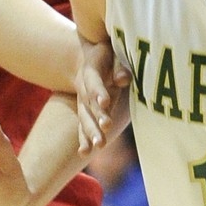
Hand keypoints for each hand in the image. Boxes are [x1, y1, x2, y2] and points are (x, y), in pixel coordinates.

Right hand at [77, 37, 128, 153]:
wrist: (87, 58)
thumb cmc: (107, 54)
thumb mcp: (112, 53)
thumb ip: (118, 65)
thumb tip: (122, 79)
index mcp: (90, 72)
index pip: (94, 83)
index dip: (99, 92)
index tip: (106, 102)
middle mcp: (84, 89)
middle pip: (89, 105)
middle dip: (97, 117)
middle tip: (106, 128)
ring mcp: (83, 103)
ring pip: (85, 119)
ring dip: (91, 132)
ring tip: (99, 145)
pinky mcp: (85, 113)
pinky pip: (83, 127)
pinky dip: (84, 139)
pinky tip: (84, 153)